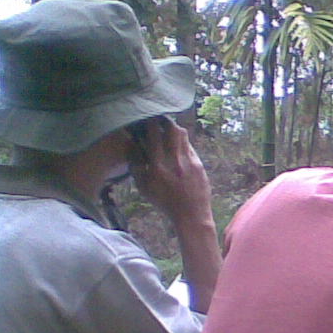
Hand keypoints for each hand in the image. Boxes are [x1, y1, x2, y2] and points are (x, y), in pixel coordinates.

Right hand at [129, 116, 213, 231]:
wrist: (191, 215)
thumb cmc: (164, 202)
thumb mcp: (143, 186)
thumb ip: (136, 165)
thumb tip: (133, 146)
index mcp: (158, 164)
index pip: (153, 133)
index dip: (149, 121)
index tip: (144, 118)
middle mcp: (175, 160)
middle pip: (171, 128)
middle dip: (163, 120)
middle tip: (157, 118)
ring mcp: (189, 161)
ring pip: (182, 134)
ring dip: (173, 128)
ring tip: (166, 129)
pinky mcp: (200, 164)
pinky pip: (189, 146)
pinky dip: (181, 142)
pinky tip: (177, 146)